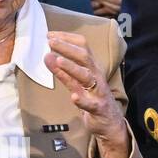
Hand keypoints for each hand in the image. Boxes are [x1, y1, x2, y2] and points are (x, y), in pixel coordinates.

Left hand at [45, 31, 129, 157]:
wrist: (110, 123)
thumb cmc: (92, 99)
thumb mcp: (77, 83)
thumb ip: (63, 71)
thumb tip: (47, 56)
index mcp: (92, 67)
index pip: (82, 46)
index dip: (67, 39)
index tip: (49, 34)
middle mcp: (96, 76)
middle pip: (84, 57)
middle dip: (67, 48)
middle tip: (50, 42)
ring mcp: (98, 92)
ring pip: (86, 77)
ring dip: (72, 68)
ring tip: (58, 61)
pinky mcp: (98, 108)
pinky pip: (90, 104)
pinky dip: (82, 100)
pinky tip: (74, 97)